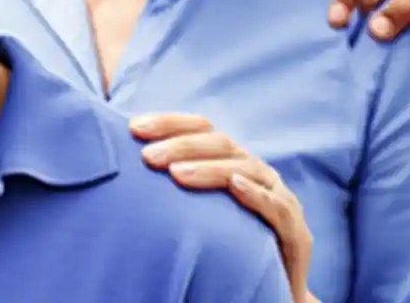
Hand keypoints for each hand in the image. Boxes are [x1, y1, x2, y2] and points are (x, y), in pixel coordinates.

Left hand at [130, 113, 313, 302]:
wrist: (270, 292)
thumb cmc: (222, 246)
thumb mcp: (192, 210)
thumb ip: (165, 185)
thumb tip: (112, 165)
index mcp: (231, 161)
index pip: (201, 128)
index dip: (169, 123)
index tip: (132, 128)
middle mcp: (256, 172)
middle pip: (221, 144)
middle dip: (181, 146)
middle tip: (147, 158)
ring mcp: (280, 199)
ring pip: (246, 170)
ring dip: (210, 169)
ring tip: (176, 174)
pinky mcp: (297, 234)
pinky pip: (277, 208)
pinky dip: (258, 195)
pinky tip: (237, 187)